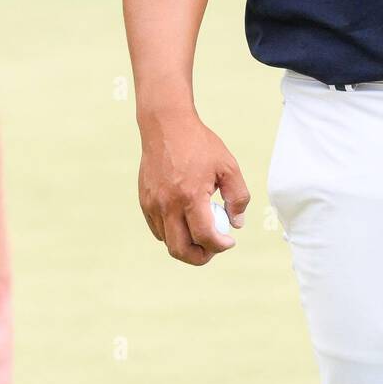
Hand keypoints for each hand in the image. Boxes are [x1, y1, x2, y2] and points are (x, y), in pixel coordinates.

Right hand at [138, 113, 250, 264]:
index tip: (229, 242)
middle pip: (180, 250)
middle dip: (200, 257)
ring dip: (186, 244)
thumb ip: (238, 196)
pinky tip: (186, 221)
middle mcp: (168, 204)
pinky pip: (158, 229)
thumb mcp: (228, 166)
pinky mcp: (144, 201)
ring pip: (168, 241)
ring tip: (202, 232)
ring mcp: (153, 204)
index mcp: (190, 196)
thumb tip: (237, 223)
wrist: (166, 126)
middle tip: (213, 249)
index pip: (204, 237)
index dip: (220, 246)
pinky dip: (172, 233)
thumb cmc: (199, 144)